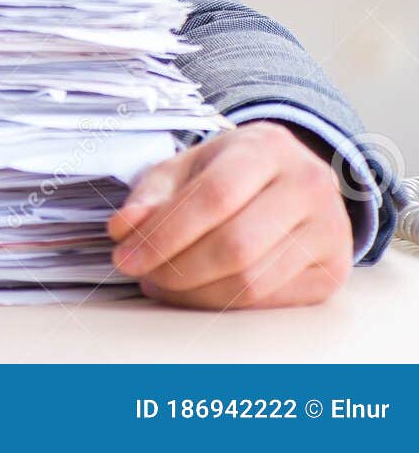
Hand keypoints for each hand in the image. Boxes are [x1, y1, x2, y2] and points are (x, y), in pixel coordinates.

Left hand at [107, 121, 352, 309]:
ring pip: (251, 282)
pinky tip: (194, 292)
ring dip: (193, 292)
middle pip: (234, 246)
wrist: (294, 176)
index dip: (164, 232)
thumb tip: (121, 230)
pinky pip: (268, 302)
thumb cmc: (232, 170)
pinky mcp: (331, 274)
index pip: (213, 198)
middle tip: (141, 274)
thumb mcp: (188, 165)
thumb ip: (150, 193)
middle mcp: (307, 188)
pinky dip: (221, 303)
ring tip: (161, 283)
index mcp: (267, 149)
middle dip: (175, 268)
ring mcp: (327, 233)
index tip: (125, 254)